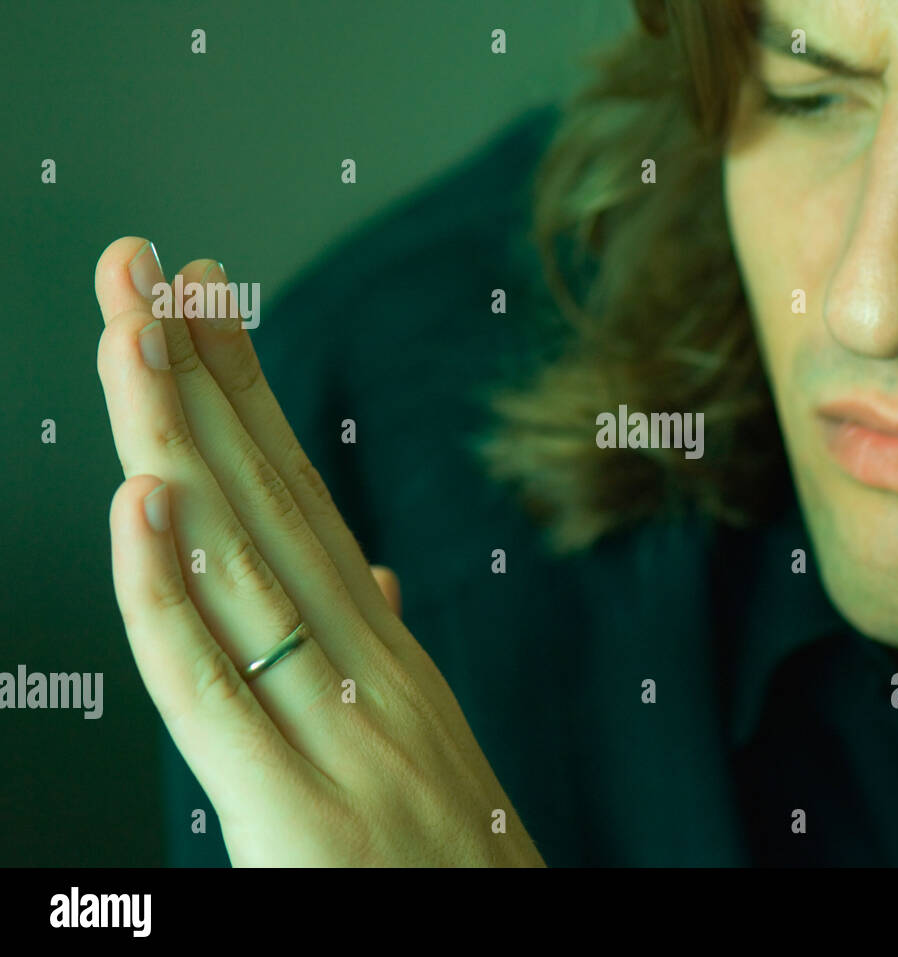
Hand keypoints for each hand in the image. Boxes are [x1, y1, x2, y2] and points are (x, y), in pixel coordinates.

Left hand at [95, 237, 544, 866]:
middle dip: (201, 377)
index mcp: (391, 661)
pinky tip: (141, 508)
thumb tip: (361, 572)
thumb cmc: (462, 877)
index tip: (206, 306)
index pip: (305, 504)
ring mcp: (344, 739)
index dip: (251, 399)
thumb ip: (387, 659)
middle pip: (269, 506)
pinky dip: (171, 598)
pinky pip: (217, 695)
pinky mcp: (298, 820)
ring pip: (239, 568)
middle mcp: (373, 676)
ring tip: (132, 331)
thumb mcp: (432, 750)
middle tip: (146, 265)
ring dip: (176, 441)